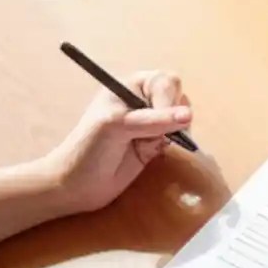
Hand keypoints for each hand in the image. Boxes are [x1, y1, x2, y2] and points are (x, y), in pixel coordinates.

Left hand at [44, 70, 192, 213]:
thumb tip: (189, 115)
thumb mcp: (118, 126)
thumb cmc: (89, 149)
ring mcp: (151, 123)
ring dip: (174, 133)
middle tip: (159, 134)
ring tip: (150, 145)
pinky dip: (173, 146)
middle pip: (178, 97)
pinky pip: (178, 138)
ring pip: (181, 119)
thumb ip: (154, 120)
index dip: (169, 99)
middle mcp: (143, 101)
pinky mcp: (156, 144)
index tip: (162, 120)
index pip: (166, 81)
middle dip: (175, 117)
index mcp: (130, 86)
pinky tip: (154, 153)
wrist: (78, 185)